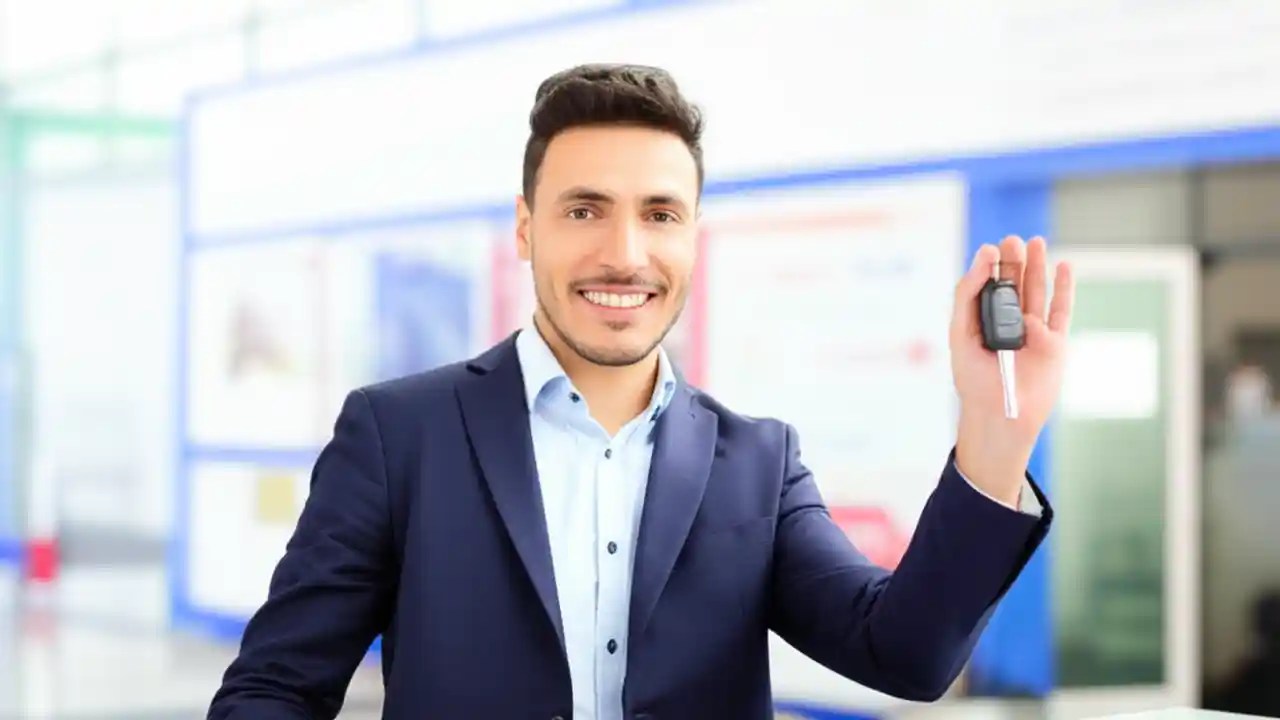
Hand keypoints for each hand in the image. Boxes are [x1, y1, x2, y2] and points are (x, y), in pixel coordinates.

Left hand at [949, 235, 1074, 504]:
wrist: (1000, 414)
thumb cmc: (975, 380)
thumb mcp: (961, 334)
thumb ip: (967, 297)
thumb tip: (982, 260)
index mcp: (982, 322)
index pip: (986, 286)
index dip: (989, 266)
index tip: (991, 249)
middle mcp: (1007, 324)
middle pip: (1013, 284)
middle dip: (1013, 261)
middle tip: (1012, 241)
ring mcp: (1033, 332)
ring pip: (1036, 291)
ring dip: (1036, 266)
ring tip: (1035, 242)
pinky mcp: (1054, 343)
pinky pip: (1062, 311)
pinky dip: (1064, 288)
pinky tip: (1064, 266)